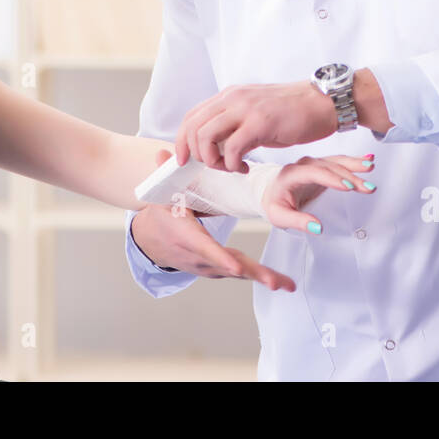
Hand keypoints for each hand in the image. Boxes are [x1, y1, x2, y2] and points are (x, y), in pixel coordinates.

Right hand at [129, 150, 296, 289]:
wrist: (152, 241)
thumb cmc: (162, 215)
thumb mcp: (162, 195)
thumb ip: (166, 175)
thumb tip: (163, 154)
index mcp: (187, 236)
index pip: (205, 248)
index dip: (220, 258)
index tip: (237, 268)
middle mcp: (199, 257)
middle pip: (228, 267)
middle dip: (253, 274)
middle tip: (275, 282)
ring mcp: (208, 267)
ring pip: (238, 272)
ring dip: (262, 277)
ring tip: (286, 284)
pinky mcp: (216, 270)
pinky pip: (239, 274)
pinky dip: (258, 277)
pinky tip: (278, 281)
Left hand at [174, 80, 336, 172]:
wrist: (323, 103)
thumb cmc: (292, 113)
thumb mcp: (254, 114)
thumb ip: (233, 125)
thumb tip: (214, 146)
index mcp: (229, 96)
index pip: (191, 117)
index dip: (182, 141)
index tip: (185, 160)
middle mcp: (233, 98)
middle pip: (193, 127)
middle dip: (195, 154)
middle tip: (214, 166)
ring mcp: (246, 109)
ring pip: (206, 136)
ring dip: (213, 160)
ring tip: (230, 167)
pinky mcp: (261, 123)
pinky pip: (232, 149)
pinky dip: (233, 165)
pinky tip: (246, 167)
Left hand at [261, 154, 375, 233]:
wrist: (270, 190)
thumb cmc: (274, 203)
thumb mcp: (279, 216)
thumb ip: (297, 221)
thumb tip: (318, 227)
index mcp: (291, 174)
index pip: (313, 173)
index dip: (331, 179)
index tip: (348, 187)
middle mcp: (303, 165)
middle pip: (329, 167)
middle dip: (350, 176)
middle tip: (367, 187)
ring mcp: (314, 164)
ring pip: (336, 161)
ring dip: (355, 165)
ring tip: (371, 167)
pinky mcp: (322, 167)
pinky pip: (339, 161)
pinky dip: (354, 161)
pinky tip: (368, 159)